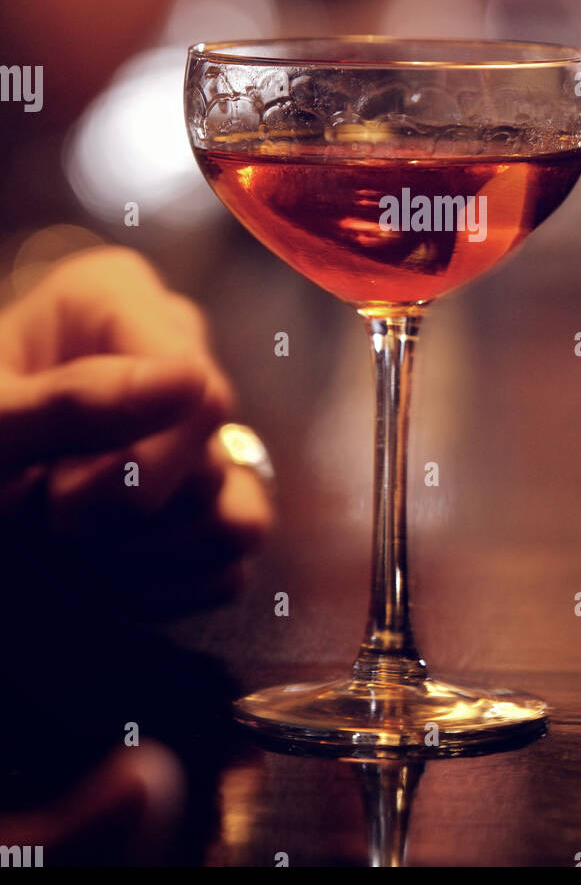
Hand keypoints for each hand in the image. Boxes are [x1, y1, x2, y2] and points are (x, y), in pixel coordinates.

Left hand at [0, 247, 271, 614]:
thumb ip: (72, 403)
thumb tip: (193, 383)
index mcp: (114, 297)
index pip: (200, 394)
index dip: (135, 469)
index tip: (52, 497)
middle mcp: (171, 350)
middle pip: (212, 464)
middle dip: (121, 517)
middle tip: (40, 518)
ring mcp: (197, 426)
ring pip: (236, 520)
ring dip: (138, 558)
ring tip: (64, 546)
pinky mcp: (209, 498)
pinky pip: (233, 563)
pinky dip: (163, 587)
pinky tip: (100, 571)